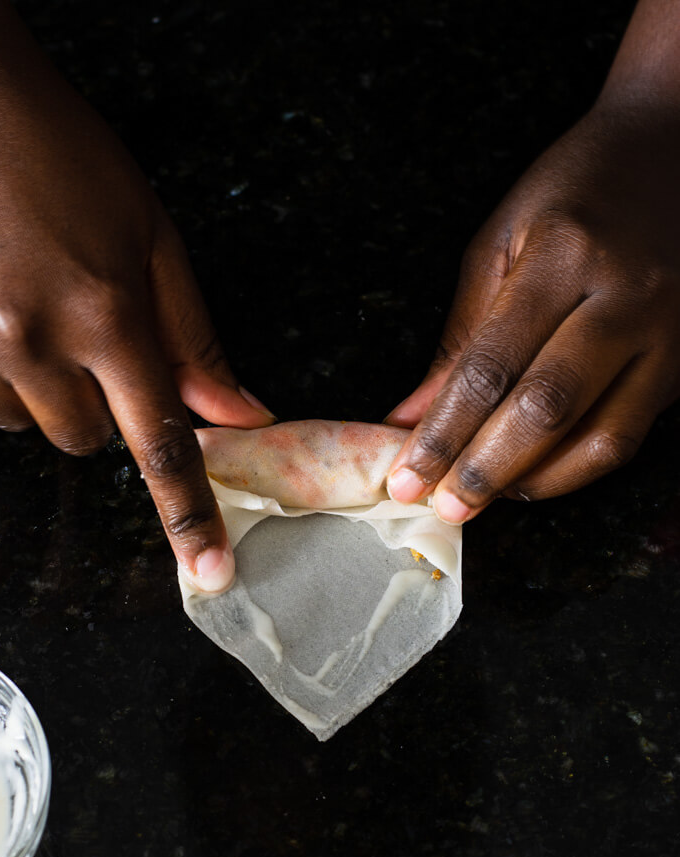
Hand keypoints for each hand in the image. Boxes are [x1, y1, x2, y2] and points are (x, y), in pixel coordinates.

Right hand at [0, 3, 273, 590]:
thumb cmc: (59, 153)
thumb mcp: (146, 232)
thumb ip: (191, 334)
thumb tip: (241, 413)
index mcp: (106, 313)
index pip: (160, 443)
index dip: (188, 514)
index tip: (209, 573)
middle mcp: (30, 340)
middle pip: (83, 440)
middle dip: (95, 404)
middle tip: (83, 333)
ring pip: (21, 424)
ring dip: (35, 388)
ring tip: (24, 305)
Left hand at [385, 100, 679, 522]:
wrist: (673, 148)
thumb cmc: (574, 191)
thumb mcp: (499, 242)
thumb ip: (459, 337)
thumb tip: (410, 417)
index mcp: (564, 255)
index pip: (490, 368)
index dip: (443, 434)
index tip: (405, 477)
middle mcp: (625, 297)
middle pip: (546, 410)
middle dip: (484, 469)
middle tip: (442, 506)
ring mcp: (667, 333)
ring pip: (601, 438)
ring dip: (535, 482)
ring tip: (484, 499)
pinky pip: (629, 435)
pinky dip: (576, 468)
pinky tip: (534, 478)